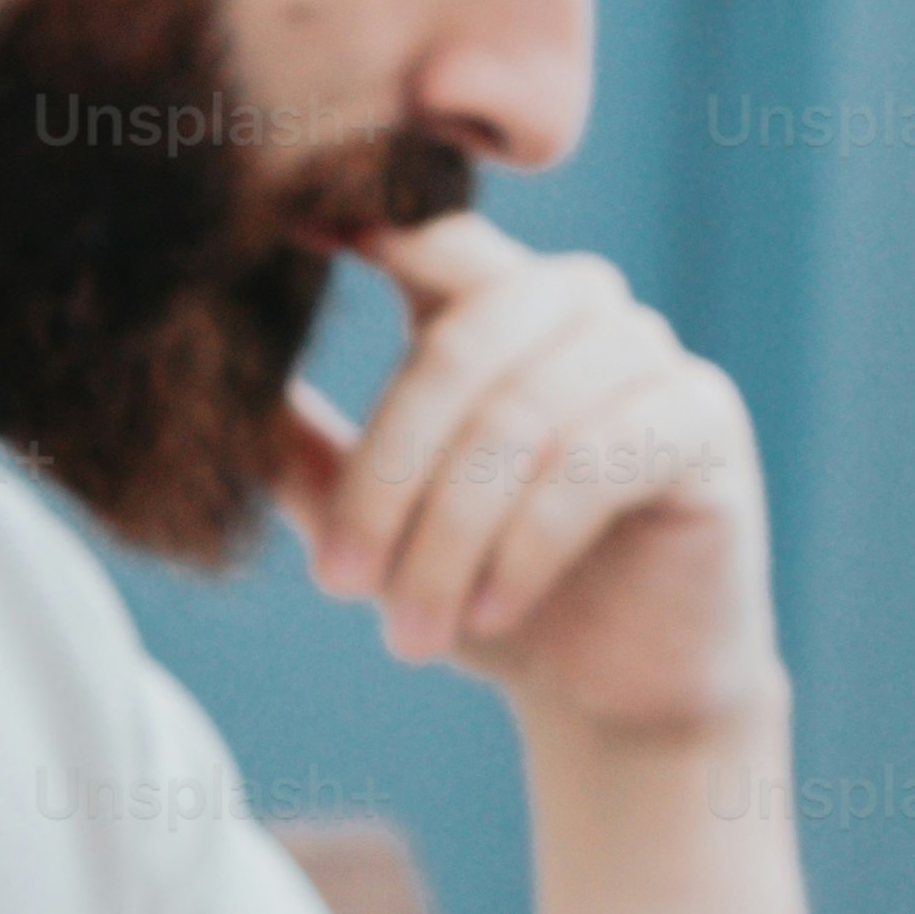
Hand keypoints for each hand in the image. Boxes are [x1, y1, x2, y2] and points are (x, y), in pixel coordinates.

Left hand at [275, 214, 780, 742]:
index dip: (364, 220)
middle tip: (336, 584)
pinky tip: (491, 613)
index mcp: (499, 304)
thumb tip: (211, 391)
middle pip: (459, 345)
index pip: (430, 237)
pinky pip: (594, 467)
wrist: (617, 693)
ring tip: (409, 630)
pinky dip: (526, 548)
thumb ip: (306, 456)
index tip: (282, 224)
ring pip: (520, 420)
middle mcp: (580, 306)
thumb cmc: (492, 595)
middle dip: (385, 475)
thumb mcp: (381, 527)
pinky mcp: (703, 421)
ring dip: (449, 537)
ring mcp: (650, 353)